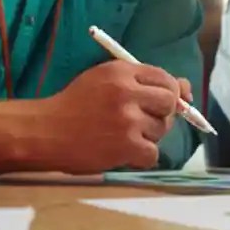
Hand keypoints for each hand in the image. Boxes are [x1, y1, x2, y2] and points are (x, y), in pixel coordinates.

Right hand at [38, 60, 186, 173]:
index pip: (165, 79)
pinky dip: (141, 156)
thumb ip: (143, 81)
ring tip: (122, 136)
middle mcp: (127, 92)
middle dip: (161, 114)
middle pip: (169, 103)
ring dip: (147, 136)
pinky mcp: (126, 145)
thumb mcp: (104, 80)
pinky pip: (153, 154)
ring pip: (161, 130)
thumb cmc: (74, 105)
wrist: (43, 132)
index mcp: (122, 72)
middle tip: (142, 121)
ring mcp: (128, 120)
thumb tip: (186, 90)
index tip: (170, 102)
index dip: (171, 92)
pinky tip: (123, 152)